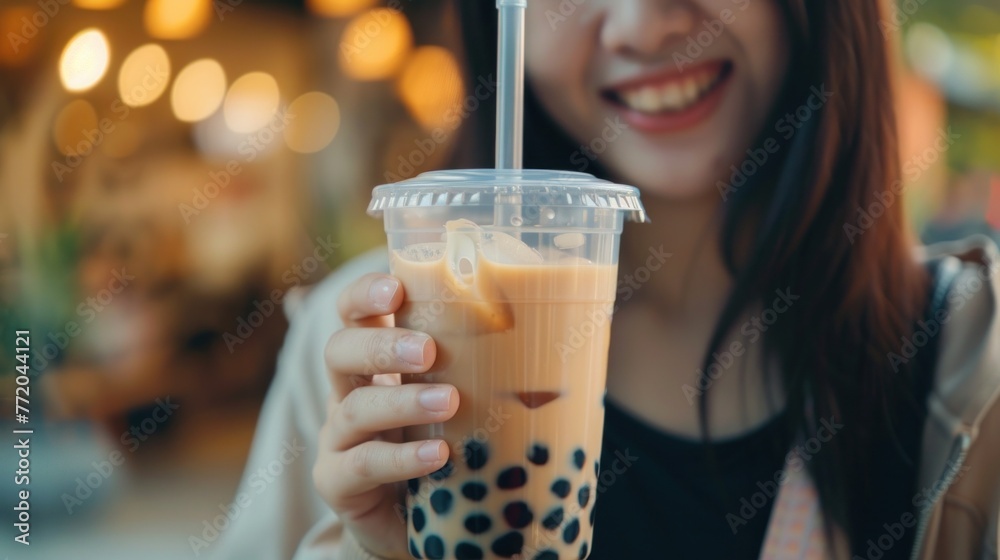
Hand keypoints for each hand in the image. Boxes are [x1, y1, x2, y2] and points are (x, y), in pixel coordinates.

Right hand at [312, 273, 458, 558]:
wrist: (419, 518)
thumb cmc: (448, 442)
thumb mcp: (463, 397)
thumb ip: (486, 366)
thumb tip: (560, 332)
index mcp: (377, 360)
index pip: (354, 312)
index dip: (365, 294)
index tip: (395, 287)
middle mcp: (349, 392)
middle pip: (339, 351)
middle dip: (382, 345)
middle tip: (429, 351)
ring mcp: (339, 438)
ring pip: (354, 409)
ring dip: (401, 402)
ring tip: (448, 402)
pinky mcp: (338, 482)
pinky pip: (362, 465)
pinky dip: (400, 458)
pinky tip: (437, 454)